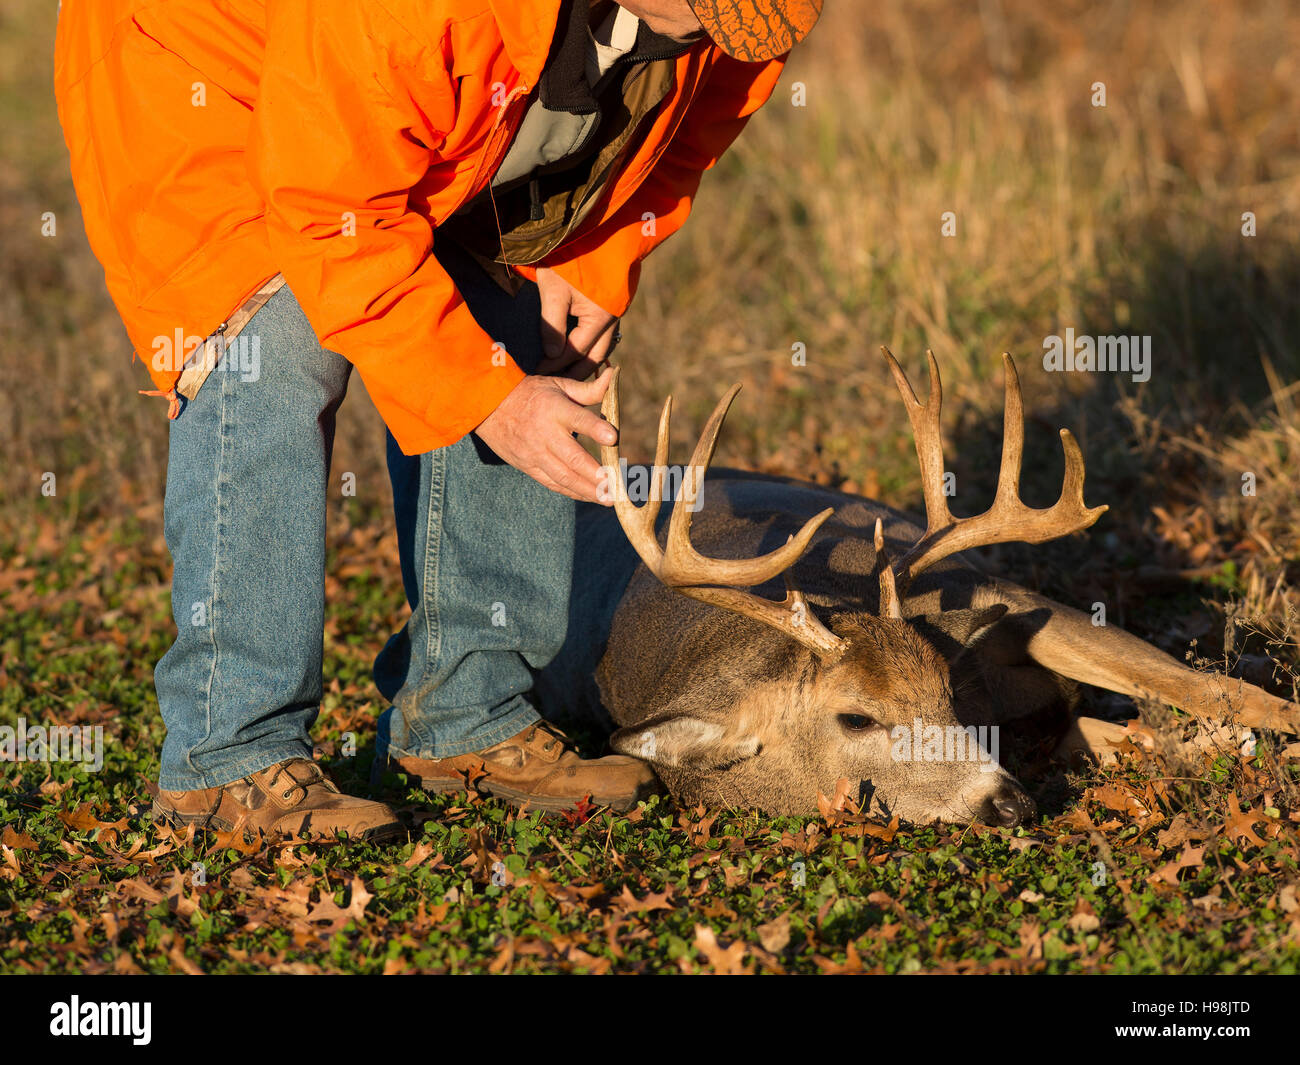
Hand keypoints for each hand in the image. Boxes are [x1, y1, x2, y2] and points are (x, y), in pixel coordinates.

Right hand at [473, 371, 616, 503]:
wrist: (489, 406)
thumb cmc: (532, 394)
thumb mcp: (558, 385)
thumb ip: (588, 389)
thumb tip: (613, 376)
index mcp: (555, 408)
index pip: (577, 419)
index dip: (595, 429)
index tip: (613, 437)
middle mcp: (545, 433)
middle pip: (572, 457)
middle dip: (595, 474)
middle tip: (615, 485)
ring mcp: (535, 453)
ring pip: (564, 476)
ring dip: (587, 490)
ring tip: (608, 499)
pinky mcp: (527, 466)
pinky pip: (552, 483)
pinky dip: (572, 492)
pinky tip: (589, 497)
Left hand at [535, 266, 619, 379]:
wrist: (597, 226)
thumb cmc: (572, 256)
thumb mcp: (554, 289)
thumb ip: (552, 324)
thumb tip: (552, 356)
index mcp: (600, 317)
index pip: (575, 351)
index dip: (556, 365)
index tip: (538, 372)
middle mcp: (613, 318)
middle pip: (595, 356)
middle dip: (575, 371)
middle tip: (554, 383)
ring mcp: (616, 311)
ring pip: (602, 345)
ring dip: (585, 359)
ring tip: (565, 371)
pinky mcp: (613, 302)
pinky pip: (603, 332)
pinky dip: (591, 343)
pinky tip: (578, 348)